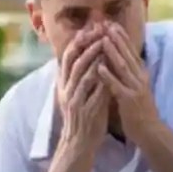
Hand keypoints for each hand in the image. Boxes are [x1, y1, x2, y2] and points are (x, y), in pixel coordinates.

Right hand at [56, 26, 109, 155]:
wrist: (79, 142)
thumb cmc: (81, 116)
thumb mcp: (73, 94)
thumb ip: (75, 78)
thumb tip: (78, 58)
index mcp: (63, 84)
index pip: (67, 58)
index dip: (77, 42)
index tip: (88, 29)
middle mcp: (66, 90)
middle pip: (74, 62)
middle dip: (86, 45)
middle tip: (97, 31)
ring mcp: (75, 100)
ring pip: (82, 75)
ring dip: (93, 58)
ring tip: (103, 44)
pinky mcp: (85, 111)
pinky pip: (93, 92)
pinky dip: (100, 80)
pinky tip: (108, 70)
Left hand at [96, 24, 158, 142]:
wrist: (150, 131)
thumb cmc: (139, 110)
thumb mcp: (136, 87)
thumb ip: (128, 73)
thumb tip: (119, 58)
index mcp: (140, 73)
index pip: (130, 50)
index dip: (121, 36)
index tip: (110, 23)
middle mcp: (139, 77)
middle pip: (127, 54)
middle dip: (116, 38)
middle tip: (105, 23)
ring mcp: (135, 88)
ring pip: (122, 66)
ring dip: (112, 51)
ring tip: (102, 39)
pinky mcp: (129, 100)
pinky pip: (117, 86)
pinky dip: (108, 76)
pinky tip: (99, 67)